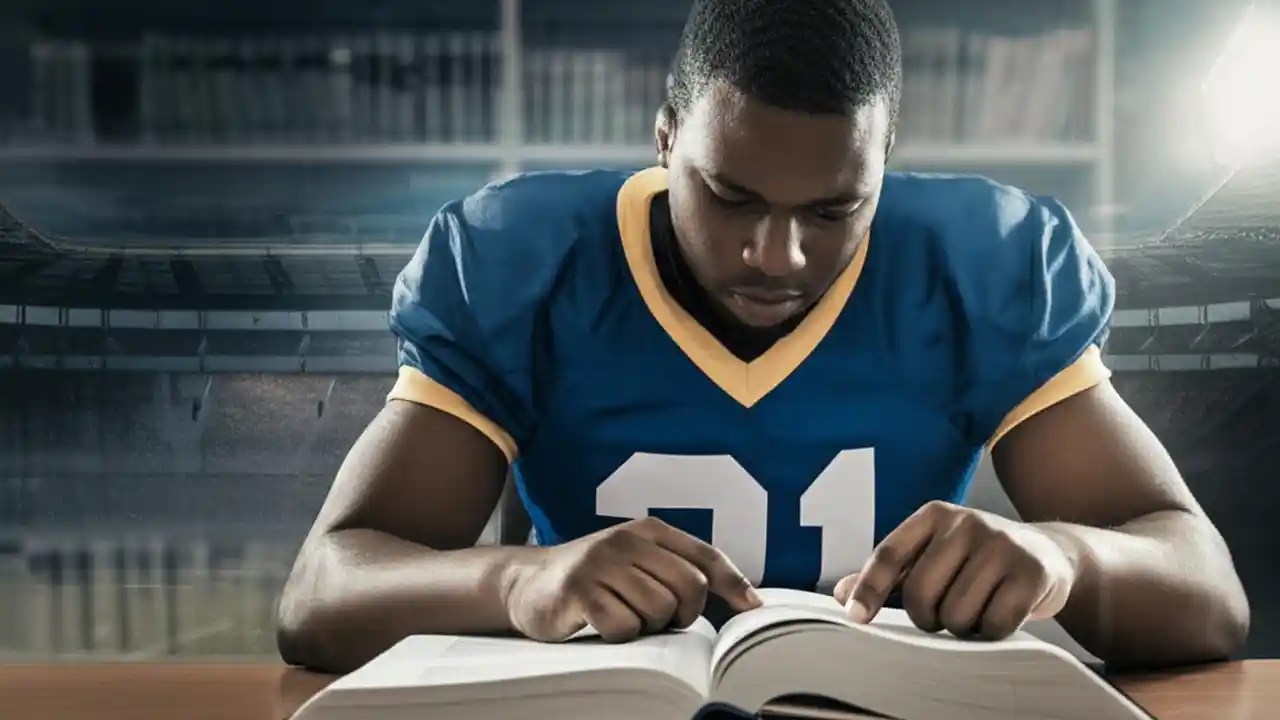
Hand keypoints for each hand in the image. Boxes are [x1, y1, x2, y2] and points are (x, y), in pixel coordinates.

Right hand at [500, 517, 762, 642]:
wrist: (529, 582)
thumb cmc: (595, 578)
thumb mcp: (639, 562)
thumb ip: (681, 571)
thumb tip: (746, 598)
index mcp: (648, 530)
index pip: (705, 556)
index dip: (733, 583)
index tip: (752, 608)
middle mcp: (627, 540)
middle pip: (689, 587)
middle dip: (682, 613)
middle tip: (659, 618)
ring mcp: (602, 563)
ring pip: (658, 609)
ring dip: (646, 625)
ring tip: (624, 614)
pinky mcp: (580, 590)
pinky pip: (624, 626)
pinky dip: (618, 634)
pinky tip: (601, 622)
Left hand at [833, 501, 1077, 639]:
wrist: (1047, 554)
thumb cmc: (974, 560)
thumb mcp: (932, 554)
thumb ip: (889, 574)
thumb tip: (840, 594)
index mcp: (933, 515)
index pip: (889, 554)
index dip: (868, 588)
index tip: (855, 617)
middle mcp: (966, 523)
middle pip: (920, 593)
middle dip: (925, 618)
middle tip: (941, 616)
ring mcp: (1001, 546)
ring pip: (956, 614)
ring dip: (961, 627)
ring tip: (975, 609)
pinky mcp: (1031, 574)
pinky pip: (994, 625)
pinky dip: (991, 632)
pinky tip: (999, 614)